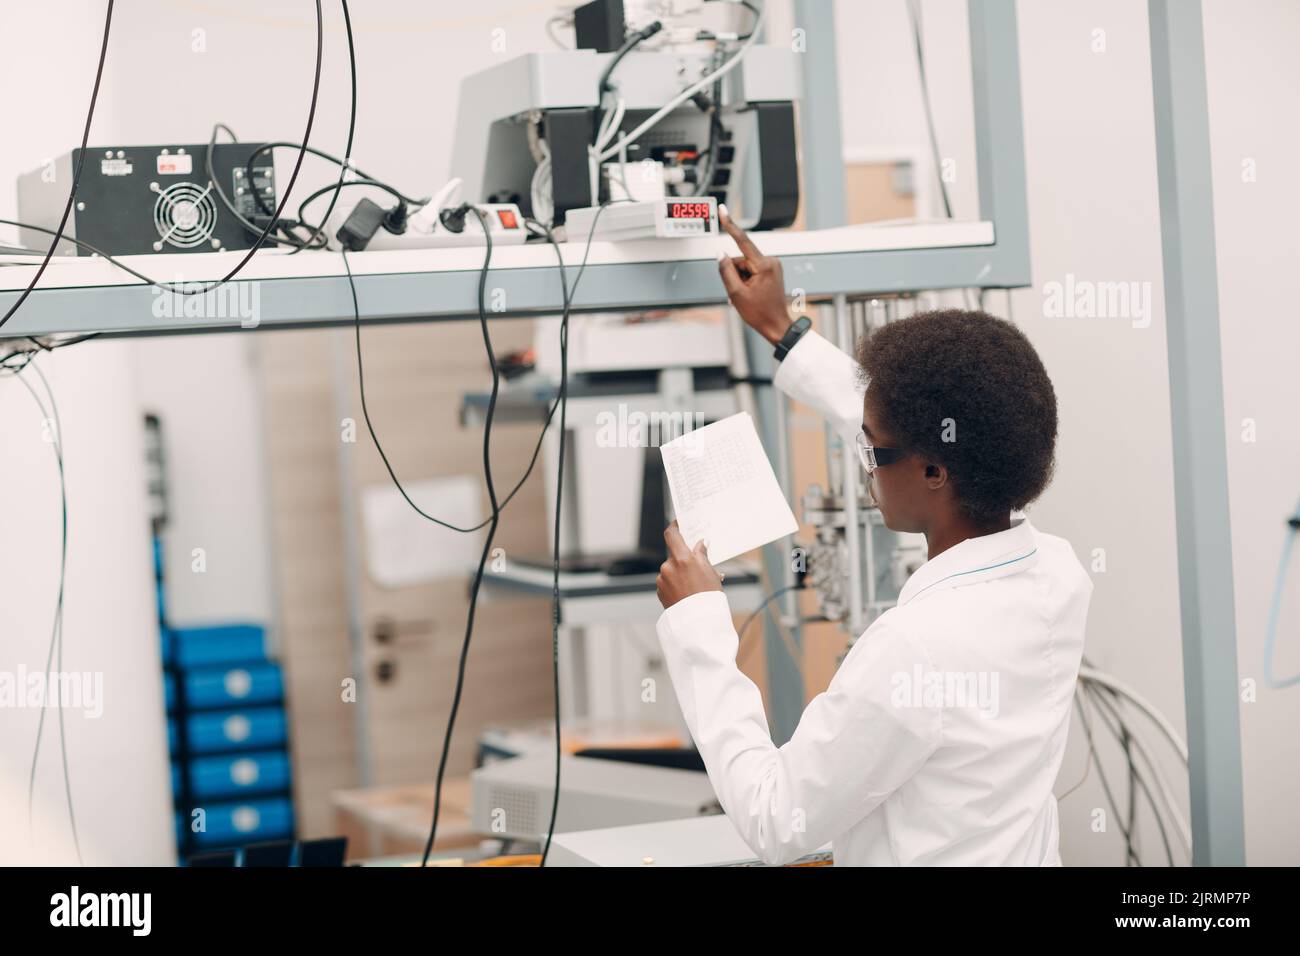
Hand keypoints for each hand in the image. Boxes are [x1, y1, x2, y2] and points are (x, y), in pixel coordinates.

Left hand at [656, 521, 723, 608]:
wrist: (698, 622)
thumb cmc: (708, 596)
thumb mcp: (710, 572)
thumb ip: (701, 555)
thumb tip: (700, 544)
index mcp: (681, 559)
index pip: (671, 535)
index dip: (674, 527)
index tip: (678, 524)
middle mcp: (668, 567)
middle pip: (674, 555)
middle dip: (684, 559)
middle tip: (697, 566)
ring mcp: (662, 579)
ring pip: (671, 569)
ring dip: (680, 573)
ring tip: (695, 585)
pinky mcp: (660, 591)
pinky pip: (668, 581)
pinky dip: (676, 583)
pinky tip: (686, 592)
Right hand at [717, 205, 792, 345]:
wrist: (777, 326)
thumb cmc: (760, 313)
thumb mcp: (736, 294)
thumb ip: (726, 271)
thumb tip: (721, 254)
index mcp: (764, 265)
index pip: (742, 240)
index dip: (730, 224)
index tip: (723, 210)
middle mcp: (771, 261)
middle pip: (741, 260)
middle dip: (734, 274)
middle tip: (738, 294)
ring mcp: (773, 266)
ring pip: (745, 266)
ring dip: (740, 280)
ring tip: (746, 297)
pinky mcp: (772, 271)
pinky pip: (752, 271)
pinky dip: (746, 281)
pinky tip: (749, 294)